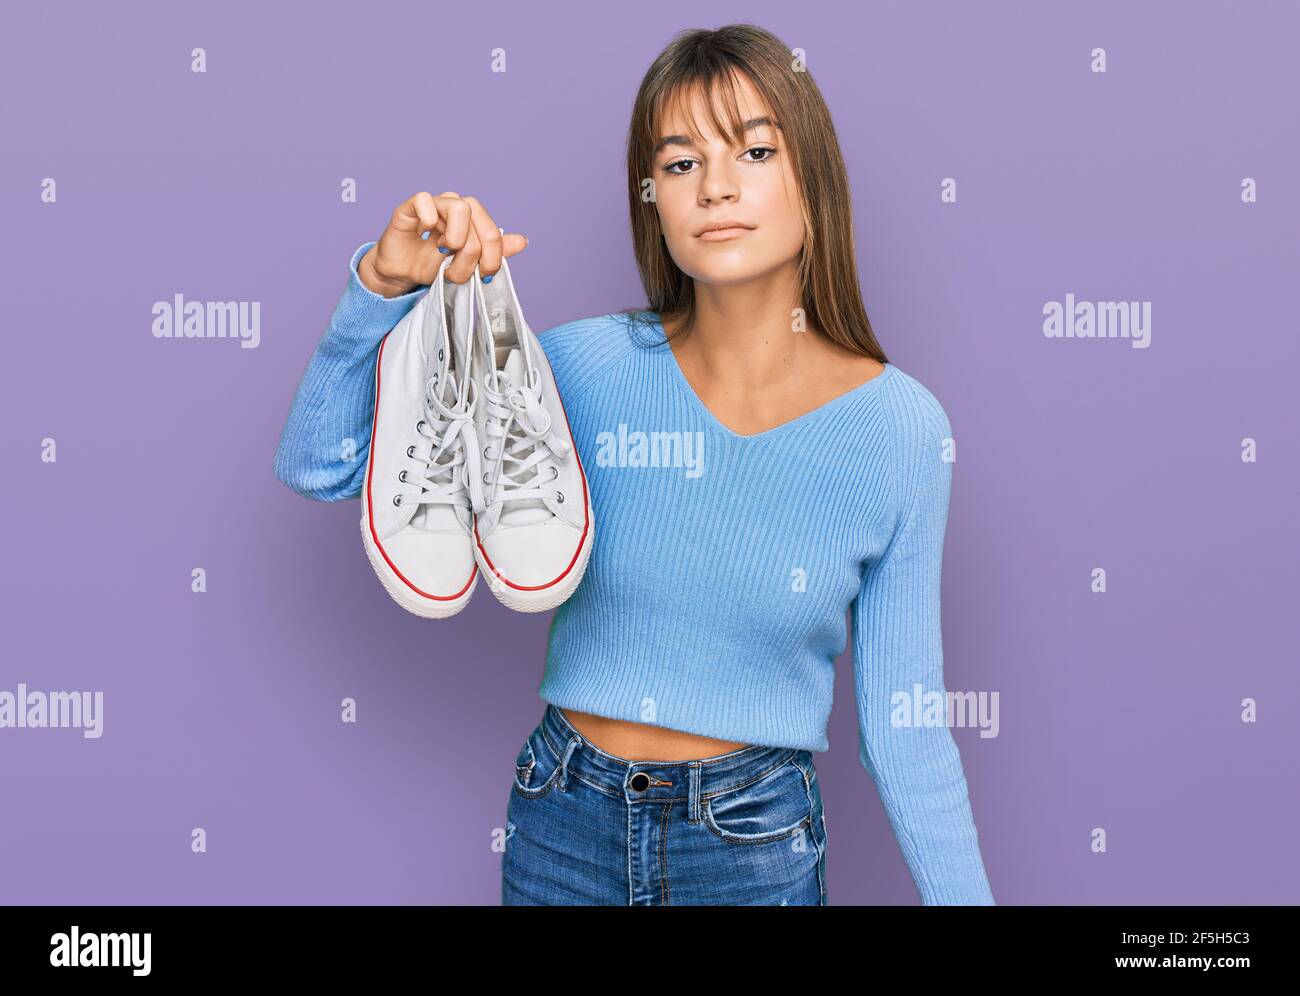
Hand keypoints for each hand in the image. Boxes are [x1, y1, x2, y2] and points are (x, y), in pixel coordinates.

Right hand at [358, 191, 527, 295]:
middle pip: (479, 221)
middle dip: (473, 254)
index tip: (484, 276)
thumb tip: (522, 241)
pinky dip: (429, 219)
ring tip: (443, 253)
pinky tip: (424, 236)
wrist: (403, 274)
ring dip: (455, 239)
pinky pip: (425, 200)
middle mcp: (455, 206)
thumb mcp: (468, 265)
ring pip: (458, 207)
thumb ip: (494, 253)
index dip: (493, 256)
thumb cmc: (434, 265)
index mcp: (472, 219)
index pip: (493, 231)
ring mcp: (433, 204)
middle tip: (458, 272)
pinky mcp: (409, 207)